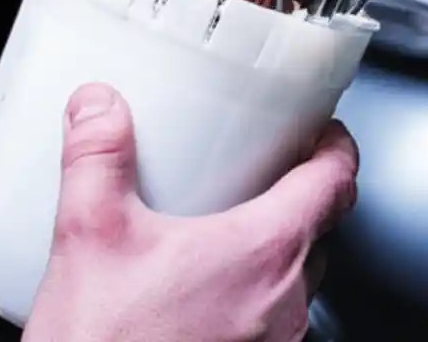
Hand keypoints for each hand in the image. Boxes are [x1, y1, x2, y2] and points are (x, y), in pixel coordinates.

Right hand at [23, 84, 358, 341]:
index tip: (325, 131)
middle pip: (320, 230)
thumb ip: (97, 158)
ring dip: (275, 253)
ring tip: (227, 234)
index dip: (337, 148)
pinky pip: (275, 320)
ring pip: (299, 280)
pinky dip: (255, 298)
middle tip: (265, 174)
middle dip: (297, 198)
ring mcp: (277, 340)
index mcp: (265, 251)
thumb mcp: (90, 236)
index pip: (336, 181)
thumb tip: (98, 109)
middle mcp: (285, 299)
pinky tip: (207, 295)